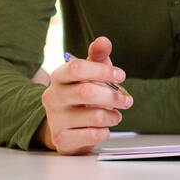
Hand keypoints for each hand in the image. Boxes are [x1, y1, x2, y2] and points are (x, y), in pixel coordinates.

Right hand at [36, 36, 131, 154]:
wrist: (67, 126)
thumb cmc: (82, 94)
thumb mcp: (91, 73)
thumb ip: (98, 56)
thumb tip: (103, 41)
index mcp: (59, 77)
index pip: (77, 67)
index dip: (103, 70)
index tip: (121, 75)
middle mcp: (52, 97)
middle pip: (87, 92)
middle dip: (114, 96)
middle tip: (127, 101)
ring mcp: (55, 119)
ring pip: (94, 116)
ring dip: (113, 116)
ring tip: (115, 115)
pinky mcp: (62, 139)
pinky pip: (92, 135)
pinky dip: (105, 131)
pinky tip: (104, 128)